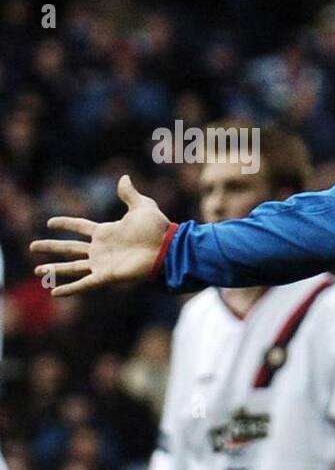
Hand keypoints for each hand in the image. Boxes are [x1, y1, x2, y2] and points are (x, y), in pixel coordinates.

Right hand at [29, 175, 171, 296]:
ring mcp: (102, 264)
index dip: (66, 224)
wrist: (167, 249)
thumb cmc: (157, 229)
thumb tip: (123, 177)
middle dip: (51, 247)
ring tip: (36, 270)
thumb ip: (129, 194)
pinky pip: (84, 284)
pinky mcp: (106, 276)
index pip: (80, 227)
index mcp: (106, 232)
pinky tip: (54, 292)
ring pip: (72, 267)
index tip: (50, 222)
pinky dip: (69, 289)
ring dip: (54, 269)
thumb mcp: (142, 206)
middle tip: (33, 246)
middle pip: (70, 248)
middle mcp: (101, 249)